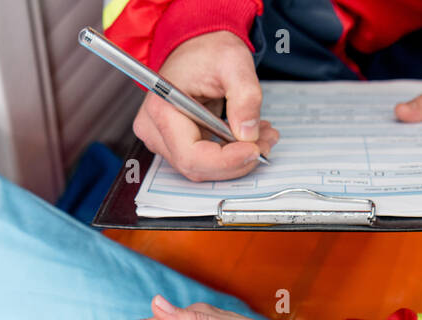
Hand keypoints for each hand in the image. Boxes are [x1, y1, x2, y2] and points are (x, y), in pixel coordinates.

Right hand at [132, 31, 279, 181]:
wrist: (197, 47)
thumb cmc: (208, 50)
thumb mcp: (234, 63)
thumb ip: (245, 96)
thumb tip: (248, 135)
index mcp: (161, 109)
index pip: (191, 155)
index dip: (225, 161)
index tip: (255, 149)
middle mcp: (154, 130)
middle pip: (197, 167)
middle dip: (236, 162)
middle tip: (266, 143)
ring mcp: (163, 140)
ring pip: (203, 170)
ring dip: (236, 160)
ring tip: (263, 137)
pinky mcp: (176, 144)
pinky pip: (205, 162)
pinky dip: (230, 156)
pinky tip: (249, 138)